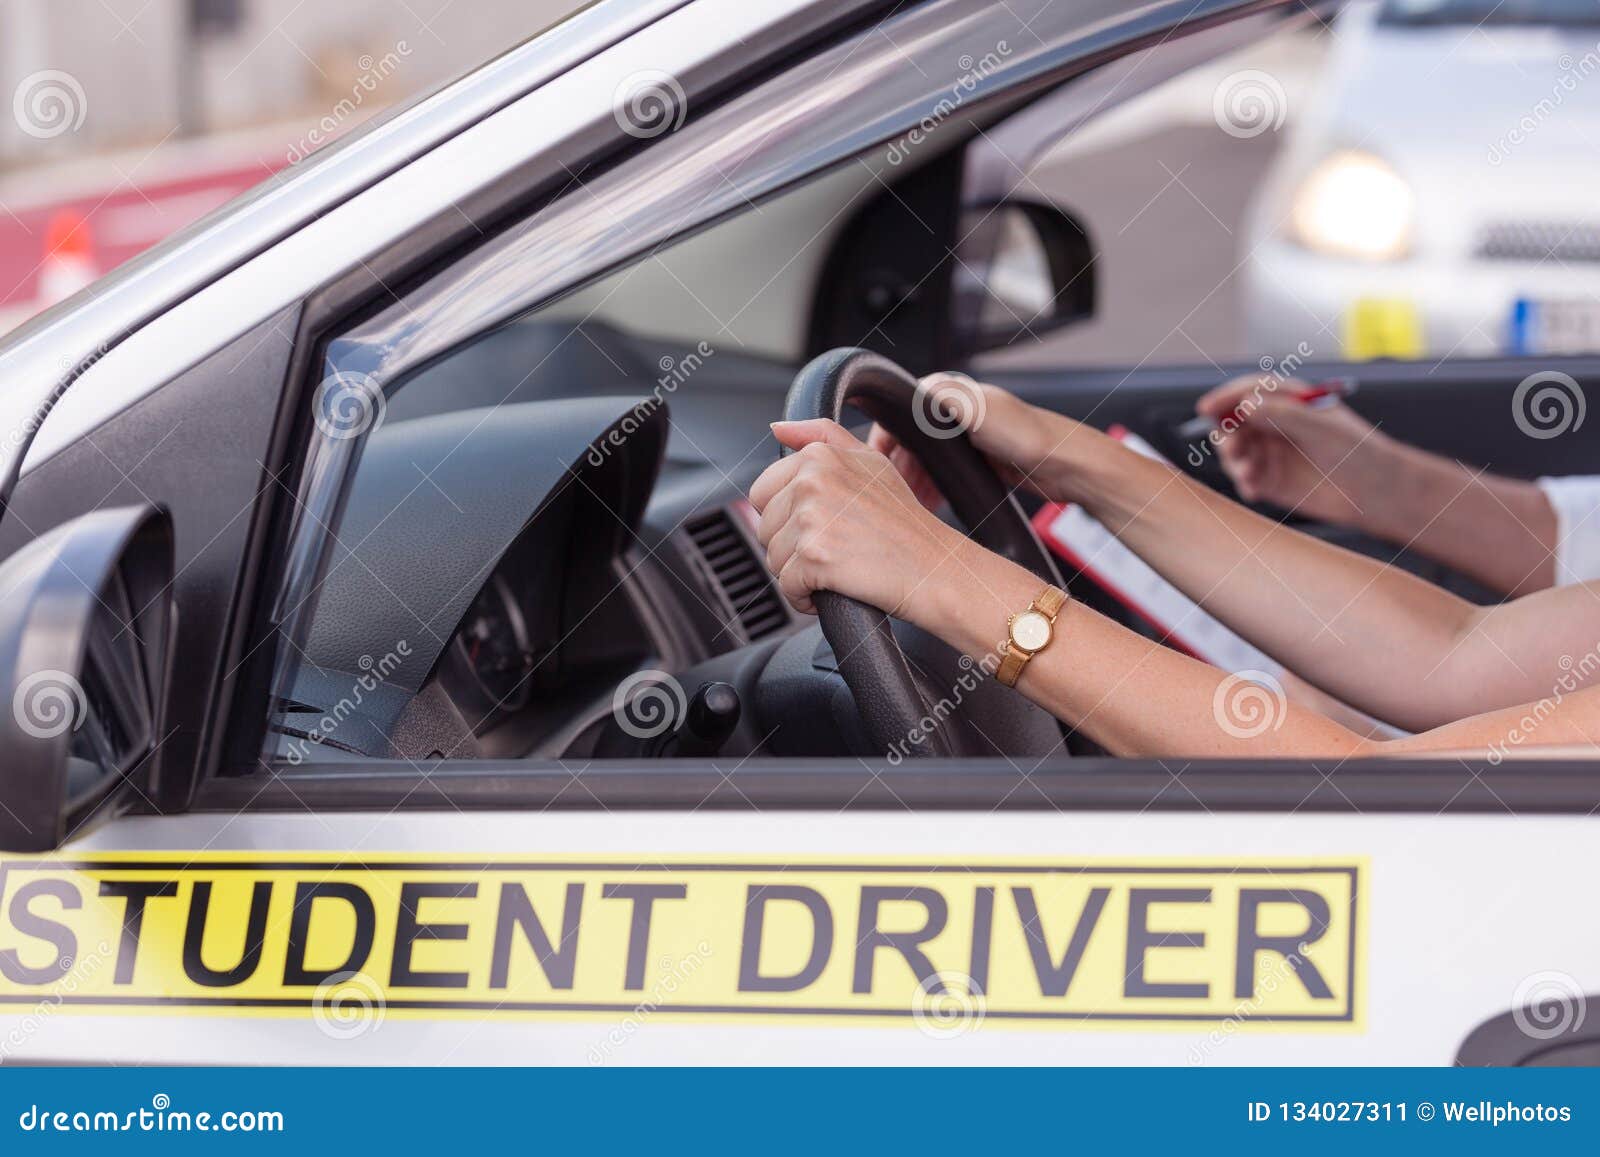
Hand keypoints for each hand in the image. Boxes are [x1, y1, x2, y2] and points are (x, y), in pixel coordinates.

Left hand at [749, 419, 972, 618]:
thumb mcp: (870, 462)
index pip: (763, 493)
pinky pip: (786, 587)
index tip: (822, 525)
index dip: (788, 517)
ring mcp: (811, 518)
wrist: (933, 567)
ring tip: (838, 566)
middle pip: (766, 528)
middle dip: (793, 547)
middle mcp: (811, 481)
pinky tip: (833, 589)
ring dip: (799, 573)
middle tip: (835, 547)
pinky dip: (806, 598)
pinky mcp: (813, 556)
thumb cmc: (905, 521)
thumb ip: (822, 435)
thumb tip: (777, 428)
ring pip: (773, 559)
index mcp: (818, 456)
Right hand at [867, 373, 1085, 509]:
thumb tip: (908, 391)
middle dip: (899, 466)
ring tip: (912, 501)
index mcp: (952, 393)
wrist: (1068, 465)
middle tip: (894, 491)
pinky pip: (944, 473)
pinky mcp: (979, 459)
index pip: (900, 411)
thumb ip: (941, 396)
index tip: (876, 464)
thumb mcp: (979, 410)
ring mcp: (968, 436)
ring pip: (926, 458)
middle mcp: (957, 410)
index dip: (884, 438)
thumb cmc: (1030, 436)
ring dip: (914, 480)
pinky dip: (933, 487)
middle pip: (910, 437)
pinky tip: (932, 502)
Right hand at [1195, 375, 1394, 525]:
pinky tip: (1254, 491)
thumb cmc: (1357, 451)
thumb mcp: (1321, 427)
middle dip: (1227, 434)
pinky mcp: (1269, 480)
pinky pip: (1242, 478)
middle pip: (1233, 422)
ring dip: (1234, 461)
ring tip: (1249, 474)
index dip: (1226, 397)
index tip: (1206, 408)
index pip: (1248, 392)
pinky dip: (1243, 483)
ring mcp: (1270, 452)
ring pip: (1233, 451)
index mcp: (1288, 402)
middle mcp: (1274, 425)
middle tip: (1234, 449)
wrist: (1375, 492)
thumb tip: (1245, 404)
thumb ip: (1283, 413)